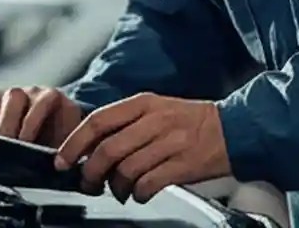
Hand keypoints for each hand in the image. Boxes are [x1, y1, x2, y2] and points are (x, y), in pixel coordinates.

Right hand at [0, 86, 83, 146]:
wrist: (53, 130)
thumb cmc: (60, 140)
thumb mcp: (68, 143)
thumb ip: (64, 149)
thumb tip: (55, 163)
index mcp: (52, 97)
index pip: (41, 102)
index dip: (31, 123)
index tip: (24, 144)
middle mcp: (28, 91)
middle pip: (13, 96)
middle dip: (6, 124)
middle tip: (1, 149)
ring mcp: (8, 93)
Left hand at [55, 93, 230, 203]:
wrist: (235, 129)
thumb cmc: (191, 121)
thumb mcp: (157, 109)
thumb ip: (126, 123)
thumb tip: (90, 148)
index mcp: (144, 103)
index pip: (98, 121)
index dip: (74, 143)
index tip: (62, 160)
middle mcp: (155, 120)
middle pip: (108, 150)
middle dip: (91, 172)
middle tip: (88, 183)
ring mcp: (170, 143)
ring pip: (125, 170)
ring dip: (116, 187)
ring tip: (119, 191)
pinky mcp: (183, 165)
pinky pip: (148, 184)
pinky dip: (137, 194)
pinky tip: (140, 194)